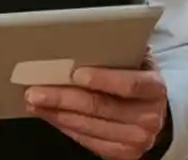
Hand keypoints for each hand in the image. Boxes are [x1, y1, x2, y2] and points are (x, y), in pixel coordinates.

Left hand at [24, 58, 168, 158]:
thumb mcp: (134, 61)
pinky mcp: (123, 153)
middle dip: (63, 98)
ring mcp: (137, 138)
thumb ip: (116, 53)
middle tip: (35, 90)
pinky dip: (63, 126)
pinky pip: (86, 141)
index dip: (102, 79)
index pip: (130, 84)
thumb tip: (83, 39)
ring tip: (34, 102)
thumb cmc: (135, 79)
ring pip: (88, 126)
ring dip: (56, 113)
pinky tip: (49, 114)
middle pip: (100, 106)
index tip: (76, 74)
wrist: (151, 111)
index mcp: (154, 88)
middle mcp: (149, 116)